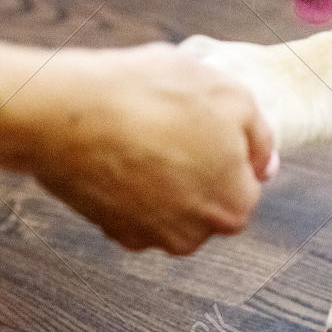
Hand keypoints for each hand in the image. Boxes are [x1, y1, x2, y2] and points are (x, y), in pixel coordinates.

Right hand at [4, 42, 276, 254]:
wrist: (65, 113)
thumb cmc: (152, 96)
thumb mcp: (231, 94)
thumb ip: (260, 135)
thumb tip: (266, 165)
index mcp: (233, 207)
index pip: (245, 180)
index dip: (227, 144)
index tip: (200, 120)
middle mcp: (193, 236)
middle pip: (207, 195)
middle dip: (196, 163)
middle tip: (170, 122)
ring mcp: (147, 237)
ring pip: (170, 201)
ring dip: (162, 173)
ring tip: (143, 130)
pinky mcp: (108, 229)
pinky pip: (132, 204)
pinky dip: (128, 181)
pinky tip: (117, 147)